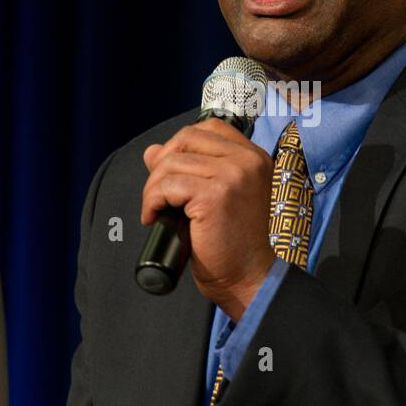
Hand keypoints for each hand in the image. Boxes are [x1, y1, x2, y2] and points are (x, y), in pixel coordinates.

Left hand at [141, 119, 277, 319]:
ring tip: (155, 211)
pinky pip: (168, 186)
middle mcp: (248, 161)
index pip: (208, 128)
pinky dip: (152, 202)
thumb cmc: (232, 243)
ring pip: (171, 163)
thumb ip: (190, 169)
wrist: (247, 277)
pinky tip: (155, 218)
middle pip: (186, 139)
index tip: (170, 174)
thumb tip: (152, 151)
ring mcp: (233, 175)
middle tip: (158, 195)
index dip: (179, 146)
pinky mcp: (215, 195)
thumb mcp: (214, 197)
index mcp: (253, 158)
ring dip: (152, 188)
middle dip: (162, 165)